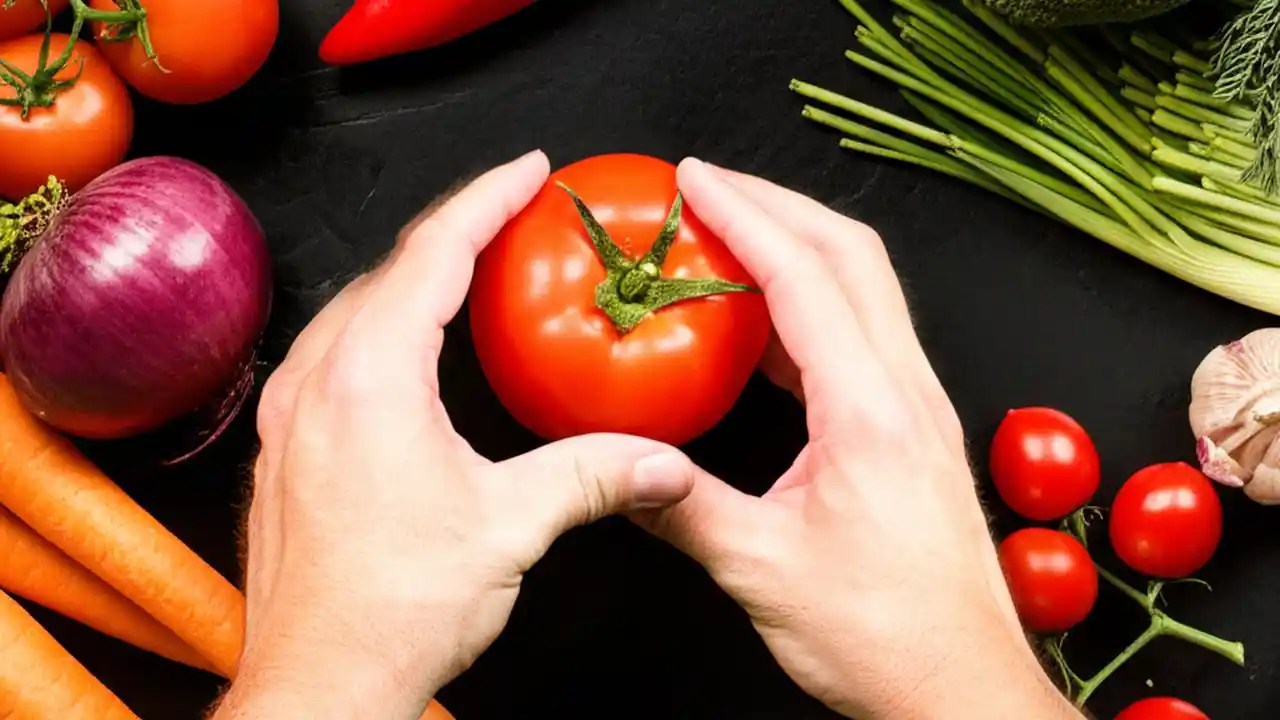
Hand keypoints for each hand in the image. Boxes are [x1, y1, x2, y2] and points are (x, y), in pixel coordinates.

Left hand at [216, 151, 696, 719]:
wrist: (320, 682)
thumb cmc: (393, 608)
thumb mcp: (509, 527)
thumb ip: (592, 477)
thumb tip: (662, 462)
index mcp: (371, 378)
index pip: (434, 253)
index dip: (486, 199)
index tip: (527, 171)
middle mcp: (318, 381)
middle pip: (391, 269)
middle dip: (455, 230)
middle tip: (511, 212)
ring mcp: (289, 412)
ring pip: (357, 309)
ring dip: (415, 278)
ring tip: (468, 267)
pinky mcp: (284, 445)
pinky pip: (335, 352)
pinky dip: (382, 326)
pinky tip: (411, 350)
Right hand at [636, 159, 1080, 719]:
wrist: (960, 686)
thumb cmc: (884, 638)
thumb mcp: (763, 571)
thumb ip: (687, 508)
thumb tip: (626, 465)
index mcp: (868, 413)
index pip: (803, 278)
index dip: (745, 215)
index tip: (696, 180)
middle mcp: (906, 393)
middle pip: (850, 256)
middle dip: (778, 203)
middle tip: (711, 185)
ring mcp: (917, 408)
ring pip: (865, 288)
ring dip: (800, 246)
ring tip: (732, 233)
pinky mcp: (913, 431)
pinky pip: (864, 335)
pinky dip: (811, 303)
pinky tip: (764, 323)